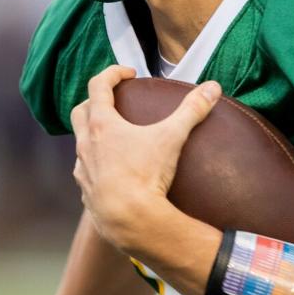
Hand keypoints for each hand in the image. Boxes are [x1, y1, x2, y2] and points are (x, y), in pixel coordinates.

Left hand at [70, 65, 220, 250]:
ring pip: (81, 143)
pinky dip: (97, 165)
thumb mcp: (172, 138)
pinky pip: (86, 172)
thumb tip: (212, 87)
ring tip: (115, 138)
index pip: (98, 86)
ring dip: (93, 135)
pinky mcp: (86, 192)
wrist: (129, 221)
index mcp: (102, 125)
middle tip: (114, 101)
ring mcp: (83, 170)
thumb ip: (192, 110)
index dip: (112, 73)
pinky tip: (113, 172)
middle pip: (80, 111)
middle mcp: (86, 144)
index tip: (129, 73)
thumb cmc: (147, 175)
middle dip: (95, 101)